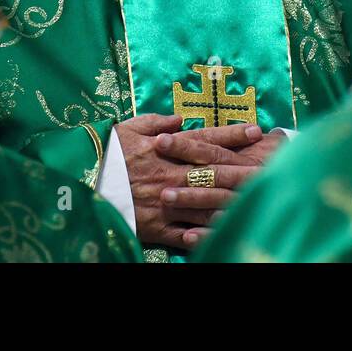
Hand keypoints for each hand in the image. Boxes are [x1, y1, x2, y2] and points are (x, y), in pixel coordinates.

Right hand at [115, 115, 261, 249]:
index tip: (256, 130)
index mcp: (166, 149)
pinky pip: (185, 232)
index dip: (232, 134)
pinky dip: (205, 233)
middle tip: (270, 162)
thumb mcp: (128, 128)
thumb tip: (180, 117)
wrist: (82, 183)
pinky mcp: (157, 227)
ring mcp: (166, 202)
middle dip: (244, 166)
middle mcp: (172, 175)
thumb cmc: (105, 152)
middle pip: (214, 171)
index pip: (206, 139)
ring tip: (257, 198)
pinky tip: (224, 231)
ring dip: (232, 201)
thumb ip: (156, 121)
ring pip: (206, 203)